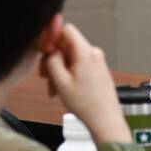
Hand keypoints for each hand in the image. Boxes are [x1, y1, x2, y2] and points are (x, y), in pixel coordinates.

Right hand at [39, 23, 131, 146]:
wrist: (106, 122)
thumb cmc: (85, 104)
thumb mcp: (61, 81)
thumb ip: (52, 60)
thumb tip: (50, 49)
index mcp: (85, 52)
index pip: (66, 29)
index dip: (52, 37)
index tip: (44, 51)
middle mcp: (93, 53)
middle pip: (66, 45)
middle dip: (53, 58)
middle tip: (45, 76)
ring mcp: (97, 61)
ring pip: (70, 56)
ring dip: (59, 69)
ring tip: (54, 88)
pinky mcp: (98, 69)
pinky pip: (78, 64)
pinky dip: (68, 73)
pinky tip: (64, 89)